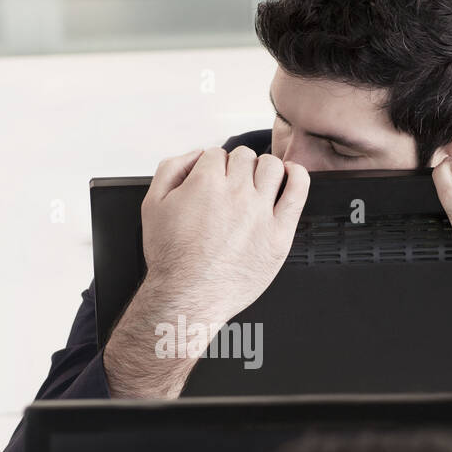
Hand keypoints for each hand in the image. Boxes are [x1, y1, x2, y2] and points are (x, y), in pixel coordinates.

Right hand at [103, 146, 308, 397]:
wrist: (188, 296)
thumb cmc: (171, 258)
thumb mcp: (152, 205)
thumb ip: (171, 169)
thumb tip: (195, 155)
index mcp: (206, 183)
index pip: (218, 154)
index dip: (213, 167)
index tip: (213, 182)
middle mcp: (236, 193)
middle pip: (245, 157)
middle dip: (236, 168)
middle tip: (231, 189)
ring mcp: (260, 212)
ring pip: (272, 167)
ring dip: (263, 170)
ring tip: (257, 185)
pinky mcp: (280, 233)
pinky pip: (299, 190)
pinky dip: (297, 176)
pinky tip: (290, 178)